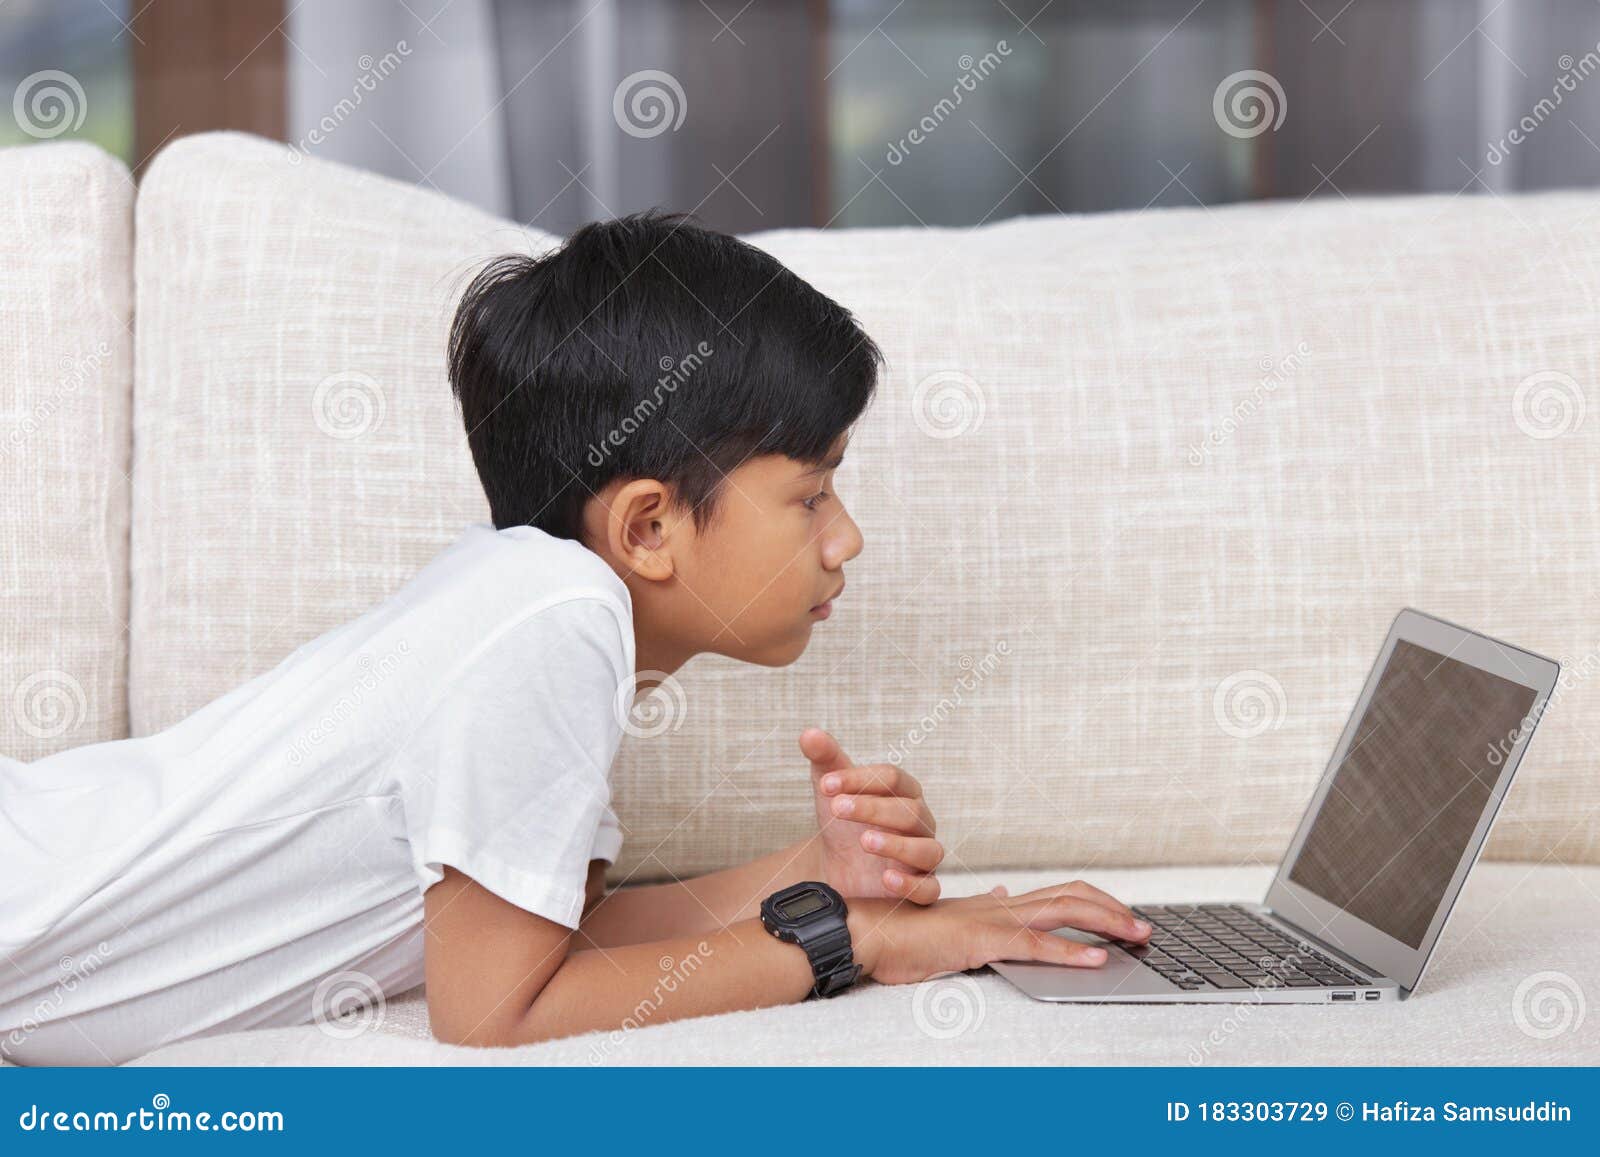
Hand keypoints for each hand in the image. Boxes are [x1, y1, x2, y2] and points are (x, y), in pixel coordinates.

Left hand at [801, 728, 942, 904]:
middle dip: (872, 808)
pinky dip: (911, 885)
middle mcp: (920, 823)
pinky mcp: (920, 889)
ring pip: (928, 849)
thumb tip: (809, 733)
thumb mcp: (832, 791)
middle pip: (909, 810)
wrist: (841, 869)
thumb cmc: (845, 824)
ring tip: (865, 841)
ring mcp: (923, 857)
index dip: (859, 779)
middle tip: (837, 809)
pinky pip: (929, 890)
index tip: (825, 784)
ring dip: (897, 845)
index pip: (892, 777)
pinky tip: (886, 879)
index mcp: (904, 793)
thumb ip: (825, 760)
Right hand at [844, 880, 1152, 984]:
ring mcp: (993, 920)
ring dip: (1107, 922)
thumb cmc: (903, 935)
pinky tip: (1096, 959)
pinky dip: (1070, 951)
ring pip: (1063, 910)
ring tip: (1137, 935)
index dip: (1095, 903)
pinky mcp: (982, 940)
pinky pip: (1034, 944)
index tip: (1122, 918)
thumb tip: (996, 895)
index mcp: (997, 905)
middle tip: (1144, 927)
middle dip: (1113, 909)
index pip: (1058, 895)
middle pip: (1071, 895)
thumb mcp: (949, 922)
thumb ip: (978, 912)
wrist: (870, 933)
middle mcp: (1001, 905)